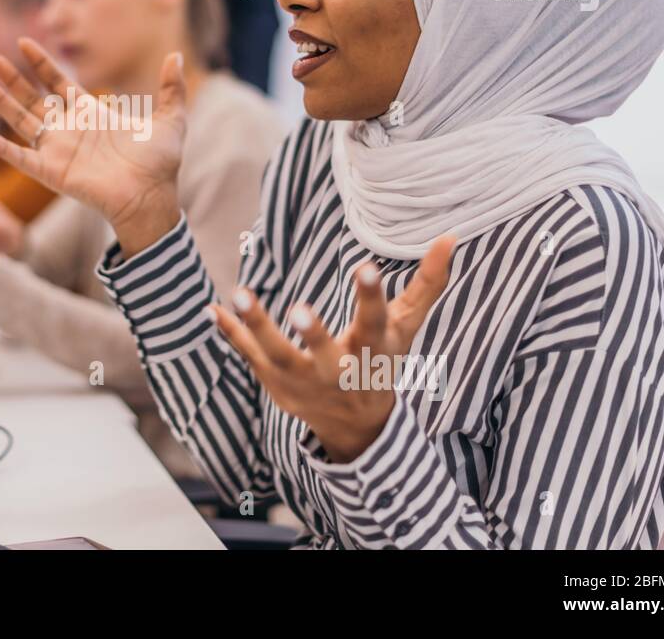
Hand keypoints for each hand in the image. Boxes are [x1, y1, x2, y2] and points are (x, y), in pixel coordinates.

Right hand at [0, 37, 185, 254]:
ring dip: (0, 101)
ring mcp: (57, 150)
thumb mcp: (171, 118)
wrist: (153, 195)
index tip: (23, 42)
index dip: (40, 63)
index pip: (57, 82)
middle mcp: (68, 129)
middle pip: (31, 98)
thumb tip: (176, 56)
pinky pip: (20, 157)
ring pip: (20, 121)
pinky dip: (2, 148)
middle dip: (12, 78)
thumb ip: (170, 87)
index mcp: (90, 113)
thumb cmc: (161, 163)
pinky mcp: (51, 172)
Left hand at [211, 236, 456, 462]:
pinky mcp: (275, 383)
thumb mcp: (406, 327)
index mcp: (372, 352)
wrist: (357, 427)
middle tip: (299, 308)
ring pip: (277, 355)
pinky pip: (250, 356)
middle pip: (323, 353)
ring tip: (240, 293)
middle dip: (313, 334)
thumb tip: (451, 236)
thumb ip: (427, 283)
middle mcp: (338, 371)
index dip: (370, 297)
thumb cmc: (383, 361)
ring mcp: (303, 381)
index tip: (365, 267)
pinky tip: (212, 308)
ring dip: (258, 327)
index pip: (374, 323)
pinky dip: (231, 334)